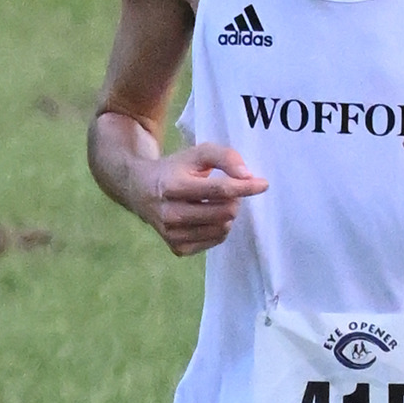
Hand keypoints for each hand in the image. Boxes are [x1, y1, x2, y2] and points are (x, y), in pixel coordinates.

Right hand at [135, 143, 267, 255]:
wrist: (140, 190)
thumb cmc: (175, 169)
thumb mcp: (197, 154)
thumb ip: (224, 157)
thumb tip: (248, 177)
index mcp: (173, 186)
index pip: (219, 190)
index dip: (245, 187)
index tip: (263, 183)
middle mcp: (170, 214)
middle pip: (224, 212)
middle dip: (235, 200)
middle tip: (229, 191)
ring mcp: (172, 234)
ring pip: (222, 228)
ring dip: (228, 214)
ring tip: (217, 203)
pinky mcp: (177, 248)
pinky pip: (215, 240)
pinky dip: (219, 227)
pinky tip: (208, 216)